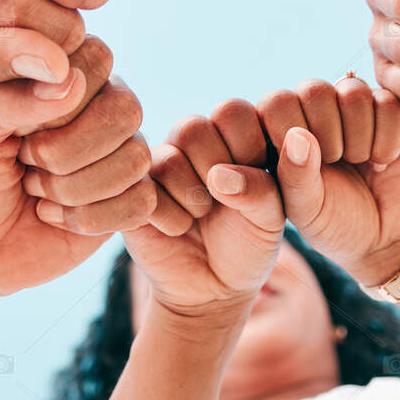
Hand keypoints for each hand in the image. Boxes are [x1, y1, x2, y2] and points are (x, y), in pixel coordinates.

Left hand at [0, 37, 172, 303]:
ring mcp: (110, 157)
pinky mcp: (120, 204)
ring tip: (35, 194)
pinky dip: (91, 217)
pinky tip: (52, 219)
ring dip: (75, 187)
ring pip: (136, 159)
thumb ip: (7, 97)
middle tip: (25, 163)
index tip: (14, 129)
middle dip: (68, 149)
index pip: (96, 59)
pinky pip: (142, 202)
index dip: (61, 99)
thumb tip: (71, 81)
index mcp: (52, 76)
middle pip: (125, 109)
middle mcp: (92, 109)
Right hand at [124, 99, 287, 318]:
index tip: (258, 180)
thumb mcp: (269, 218)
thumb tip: (221, 174)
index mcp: (228, 134)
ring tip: (201, 216)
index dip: (247, 145)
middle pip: (193, 128)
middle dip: (216, 170)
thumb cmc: (247, 245)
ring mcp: (156, 165)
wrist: (213, 289)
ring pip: (168, 159)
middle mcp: (188, 142)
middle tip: (224, 202)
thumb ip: (261, 188)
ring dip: (193, 198)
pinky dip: (170, 217)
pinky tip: (179, 229)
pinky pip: (143, 191)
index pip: (232, 111)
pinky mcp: (130, 193)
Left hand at [255, 78, 399, 288]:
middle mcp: (317, 108)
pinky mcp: (392, 110)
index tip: (304, 168)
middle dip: (327, 135)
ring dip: (359, 137)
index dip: (290, 130)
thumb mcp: (306, 208)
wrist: (383, 236)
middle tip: (336, 163)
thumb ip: (294, 176)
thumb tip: (297, 135)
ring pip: (354, 93)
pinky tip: (382, 161)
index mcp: (284, 127)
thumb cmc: (333, 220)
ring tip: (359, 161)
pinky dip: (388, 139)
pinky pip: (391, 103)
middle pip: (315, 90)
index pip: (276, 102)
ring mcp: (355, 106)